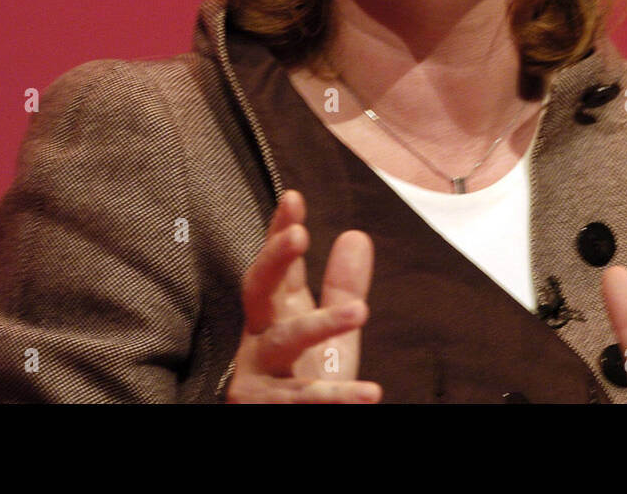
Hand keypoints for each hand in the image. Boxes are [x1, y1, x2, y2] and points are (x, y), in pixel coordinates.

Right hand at [225, 189, 381, 402]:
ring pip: (285, 341)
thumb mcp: (330, 332)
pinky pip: (304, 399)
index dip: (280, 231)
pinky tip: (371, 393)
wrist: (287, 429)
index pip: (277, 264)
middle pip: (258, 289)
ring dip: (322, 324)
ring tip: (360, 311)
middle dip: (275, 259)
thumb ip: (342, 288)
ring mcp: (255, 374)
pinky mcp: (262, 407)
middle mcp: (257, 339)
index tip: (293, 197)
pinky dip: (339, 398)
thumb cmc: (306, 381)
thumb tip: (356, 235)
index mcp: (274, 314)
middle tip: (298, 234)